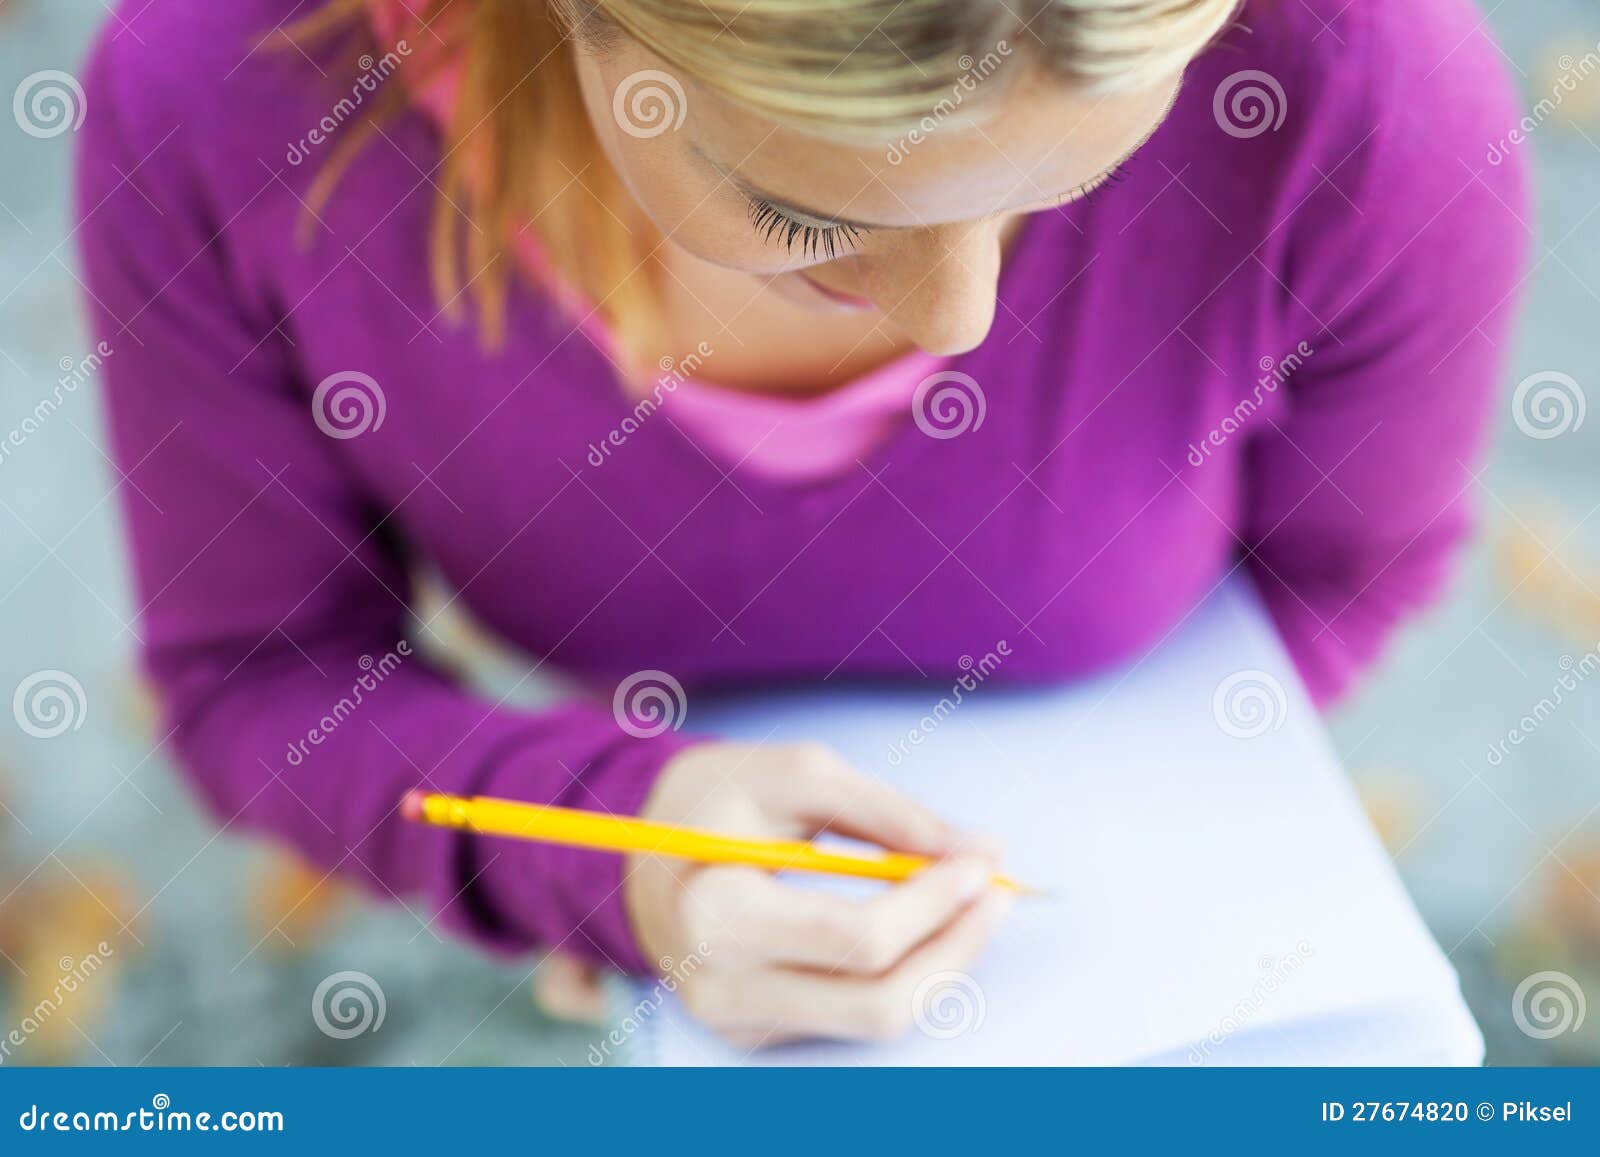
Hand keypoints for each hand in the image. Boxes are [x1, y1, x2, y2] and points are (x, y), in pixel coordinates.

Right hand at [620, 742, 1011, 1049]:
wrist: (642, 848)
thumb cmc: (721, 798)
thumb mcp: (798, 775)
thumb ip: (890, 814)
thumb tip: (979, 853)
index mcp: (719, 913)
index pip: (857, 939)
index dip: (935, 902)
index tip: (983, 861)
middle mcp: (722, 987)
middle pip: (878, 1002)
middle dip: (956, 946)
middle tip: (997, 890)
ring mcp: (738, 1021)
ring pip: (876, 1021)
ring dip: (942, 964)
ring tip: (970, 903)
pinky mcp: (757, 1032)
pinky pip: (854, 1018)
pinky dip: (905, 973)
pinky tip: (921, 924)